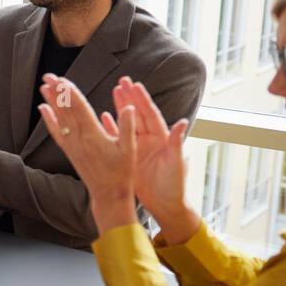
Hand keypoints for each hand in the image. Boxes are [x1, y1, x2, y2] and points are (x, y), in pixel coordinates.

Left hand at [36, 73, 136, 233]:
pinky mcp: (70, 152)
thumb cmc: (122, 173)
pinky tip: (44, 109)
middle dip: (57, 92)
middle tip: (49, 75)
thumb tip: (130, 106)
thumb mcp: (130, 149)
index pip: (80, 109)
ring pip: (59, 119)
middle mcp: (79, 139)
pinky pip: (56, 133)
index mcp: (94, 136)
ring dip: (51, 102)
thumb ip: (128, 127)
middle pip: (66, 110)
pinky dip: (49, 120)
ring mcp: (72, 146)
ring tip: (44, 86)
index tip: (63, 79)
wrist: (108, 195)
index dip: (71, 93)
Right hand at [111, 77, 200, 244]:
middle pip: (138, 114)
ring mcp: (138, 146)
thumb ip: (176, 142)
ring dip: (120, 107)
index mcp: (161, 138)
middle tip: (121, 81)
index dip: (142, 100)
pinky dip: (112, 127)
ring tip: (113, 91)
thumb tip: (182, 122)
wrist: (165, 204)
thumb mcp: (175, 163)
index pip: (150, 114)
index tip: (135, 85)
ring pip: (128, 122)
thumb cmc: (174, 185)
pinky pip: (119, 138)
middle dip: (130, 97)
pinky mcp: (129, 156)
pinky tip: (103, 117)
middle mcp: (150, 139)